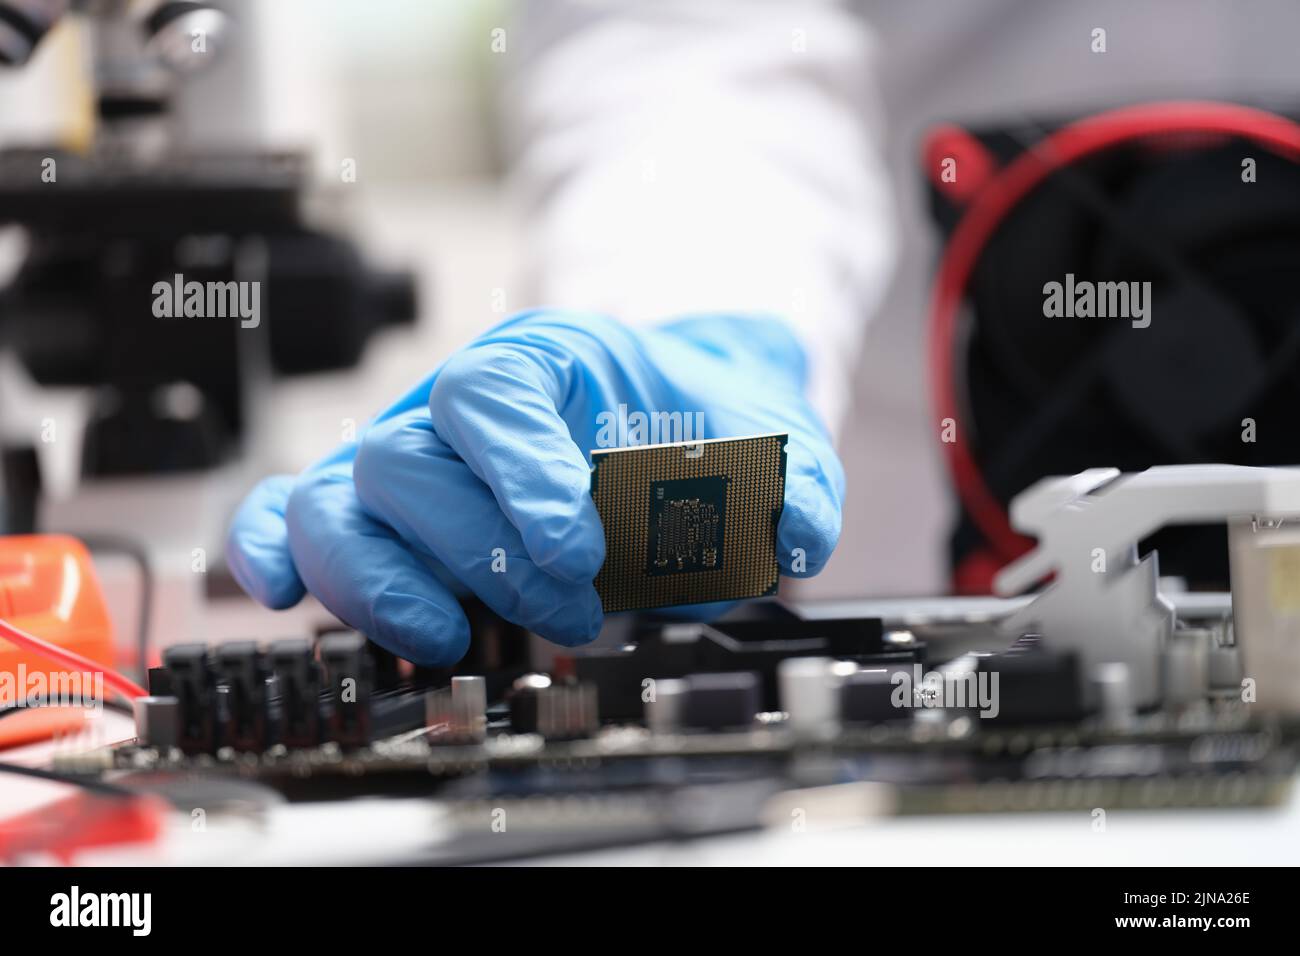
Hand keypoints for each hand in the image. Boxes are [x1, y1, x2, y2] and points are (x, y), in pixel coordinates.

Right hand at [226, 310, 843, 665]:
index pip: (491, 394)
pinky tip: (289, 596)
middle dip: (482, 554)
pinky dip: (278, 554)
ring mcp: (406, 458)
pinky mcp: (377, 513)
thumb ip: (790, 481)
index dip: (519, 476)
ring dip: (380, 582)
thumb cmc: (692, 421)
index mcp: (542, 359)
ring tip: (452, 639)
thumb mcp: (763, 436)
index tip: (576, 551)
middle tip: (572, 609)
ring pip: (334, 501)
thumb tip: (794, 539)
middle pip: (406, 460)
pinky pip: (289, 515)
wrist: (657, 420)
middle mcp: (453, 405)